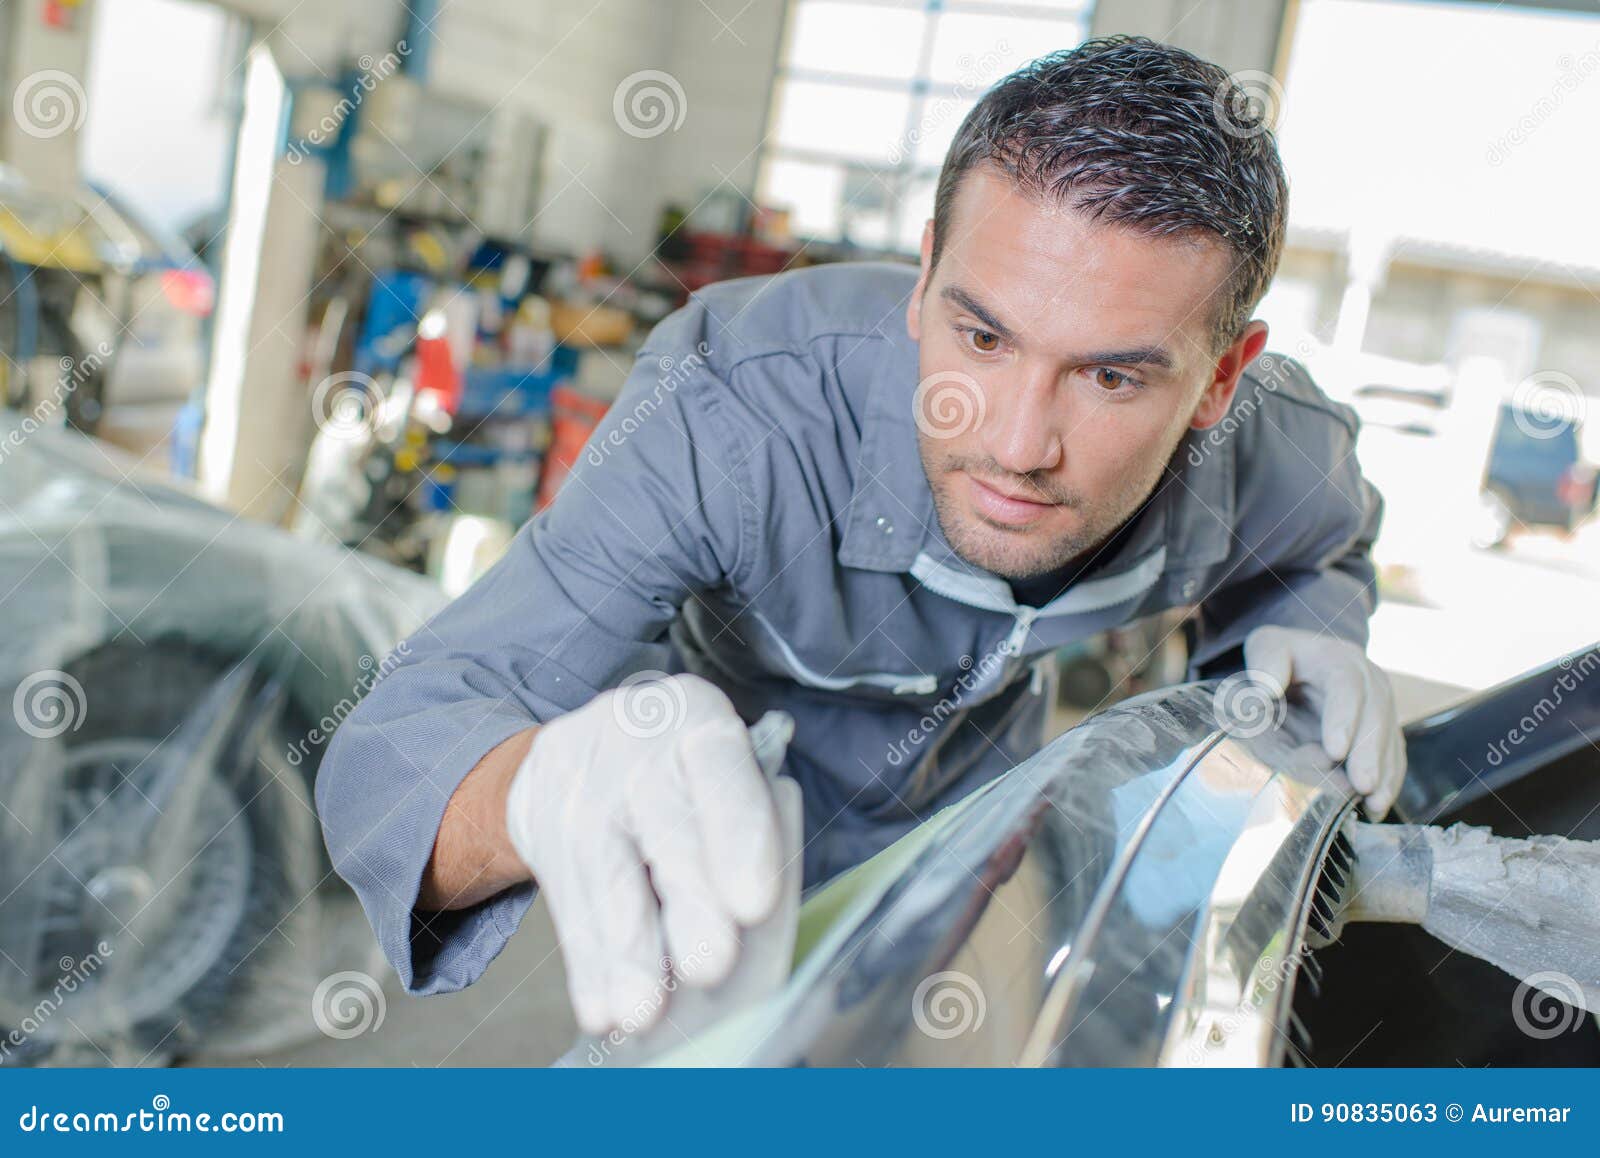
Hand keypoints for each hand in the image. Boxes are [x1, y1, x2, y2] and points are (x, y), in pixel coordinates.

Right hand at [505, 674, 783, 1034]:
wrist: (580, 751)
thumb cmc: (682, 773)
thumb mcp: (722, 768)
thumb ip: (754, 821)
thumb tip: (763, 910)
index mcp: (696, 719)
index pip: (721, 770)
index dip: (738, 833)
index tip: (755, 903)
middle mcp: (633, 744)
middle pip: (665, 828)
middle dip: (690, 902)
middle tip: (712, 967)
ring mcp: (579, 787)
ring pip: (609, 877)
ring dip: (629, 952)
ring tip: (648, 1012)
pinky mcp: (542, 831)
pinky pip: (569, 906)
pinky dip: (588, 965)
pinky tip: (603, 1009)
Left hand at [1243, 626, 1405, 817]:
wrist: (1304, 662)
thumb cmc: (1281, 659)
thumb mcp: (1266, 647)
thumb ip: (1266, 660)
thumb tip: (1267, 687)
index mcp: (1338, 659)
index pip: (1346, 686)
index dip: (1343, 718)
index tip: (1335, 750)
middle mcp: (1369, 681)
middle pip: (1375, 717)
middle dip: (1369, 753)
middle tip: (1362, 784)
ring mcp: (1381, 707)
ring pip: (1389, 740)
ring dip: (1384, 774)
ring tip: (1374, 803)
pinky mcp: (1384, 730)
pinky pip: (1393, 757)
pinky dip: (1388, 782)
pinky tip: (1377, 808)